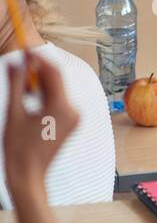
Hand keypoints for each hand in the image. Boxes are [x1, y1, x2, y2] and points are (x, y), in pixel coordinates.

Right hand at [4, 52, 78, 198]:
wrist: (29, 174)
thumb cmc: (19, 147)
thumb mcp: (14, 111)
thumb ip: (16, 84)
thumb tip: (15, 62)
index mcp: (62, 107)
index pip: (53, 72)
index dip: (38, 58)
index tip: (24, 48)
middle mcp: (74, 111)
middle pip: (57, 80)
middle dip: (37, 71)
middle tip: (17, 66)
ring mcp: (75, 118)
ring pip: (57, 90)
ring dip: (39, 84)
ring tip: (20, 92)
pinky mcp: (72, 123)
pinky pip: (59, 101)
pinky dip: (44, 96)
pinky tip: (29, 103)